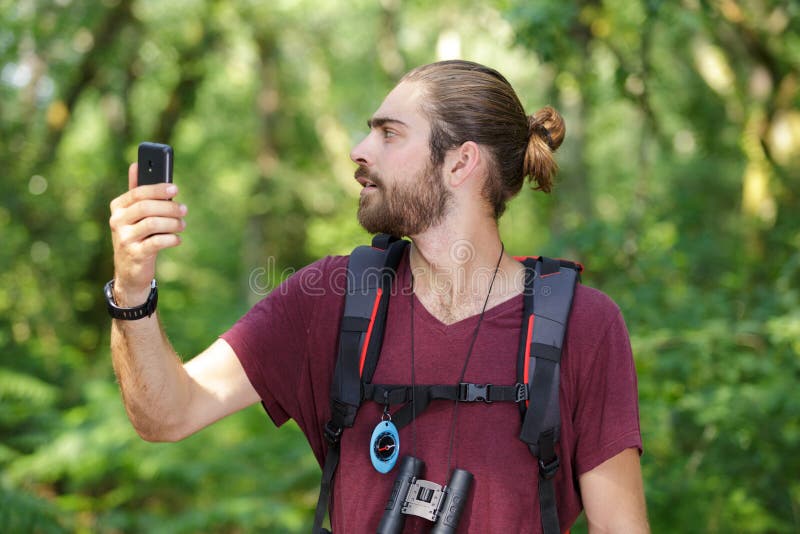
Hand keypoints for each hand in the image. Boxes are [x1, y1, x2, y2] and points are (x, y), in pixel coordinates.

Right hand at [109, 162, 185, 304]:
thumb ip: (137, 191)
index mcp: (118, 207)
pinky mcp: (135, 254)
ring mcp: (124, 238)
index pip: (138, 193)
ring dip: (173, 223)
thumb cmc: (137, 236)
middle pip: (146, 207)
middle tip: (184, 209)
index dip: (158, 189)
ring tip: (182, 225)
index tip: (175, 188)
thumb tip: (136, 164)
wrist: (130, 271)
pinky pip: (157, 242)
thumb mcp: (135, 214)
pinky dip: (171, 239)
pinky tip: (177, 239)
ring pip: (153, 223)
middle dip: (169, 207)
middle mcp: (117, 221)